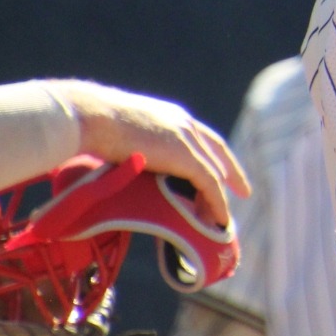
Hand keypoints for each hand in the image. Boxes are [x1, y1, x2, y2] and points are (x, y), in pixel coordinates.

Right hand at [51, 81, 249, 225]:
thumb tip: (125, 162)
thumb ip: (135, 146)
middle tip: (243, 191)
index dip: (217, 153)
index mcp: (171, 116)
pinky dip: (216, 203)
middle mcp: (185, 124)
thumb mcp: (121, 134)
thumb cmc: (93, 126)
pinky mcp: (185, 156)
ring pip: (214, 172)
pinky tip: (219, 219)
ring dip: (219, 197)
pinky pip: (209, 184)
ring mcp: (186, 138)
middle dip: (231, 172)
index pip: (203, 136)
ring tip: (222, 218)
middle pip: (217, 151)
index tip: (226, 169)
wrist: (92, 118)